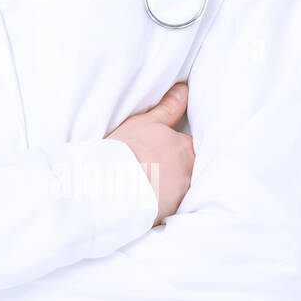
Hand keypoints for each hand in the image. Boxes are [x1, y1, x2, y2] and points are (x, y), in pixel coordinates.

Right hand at [107, 82, 195, 224]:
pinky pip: (172, 204)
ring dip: (170, 185)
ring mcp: (182, 191)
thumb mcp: (143, 122)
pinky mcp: (172, 211)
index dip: (173, 148)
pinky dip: (163, 202)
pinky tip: (147, 200)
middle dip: (175, 167)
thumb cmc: (125, 149)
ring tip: (148, 186)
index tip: (159, 151)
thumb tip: (184, 89)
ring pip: (180, 185)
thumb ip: (168, 107)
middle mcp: (189, 168)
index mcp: (183, 144)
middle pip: (187, 166)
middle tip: (153, 168)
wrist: (112, 186)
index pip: (187, 145)